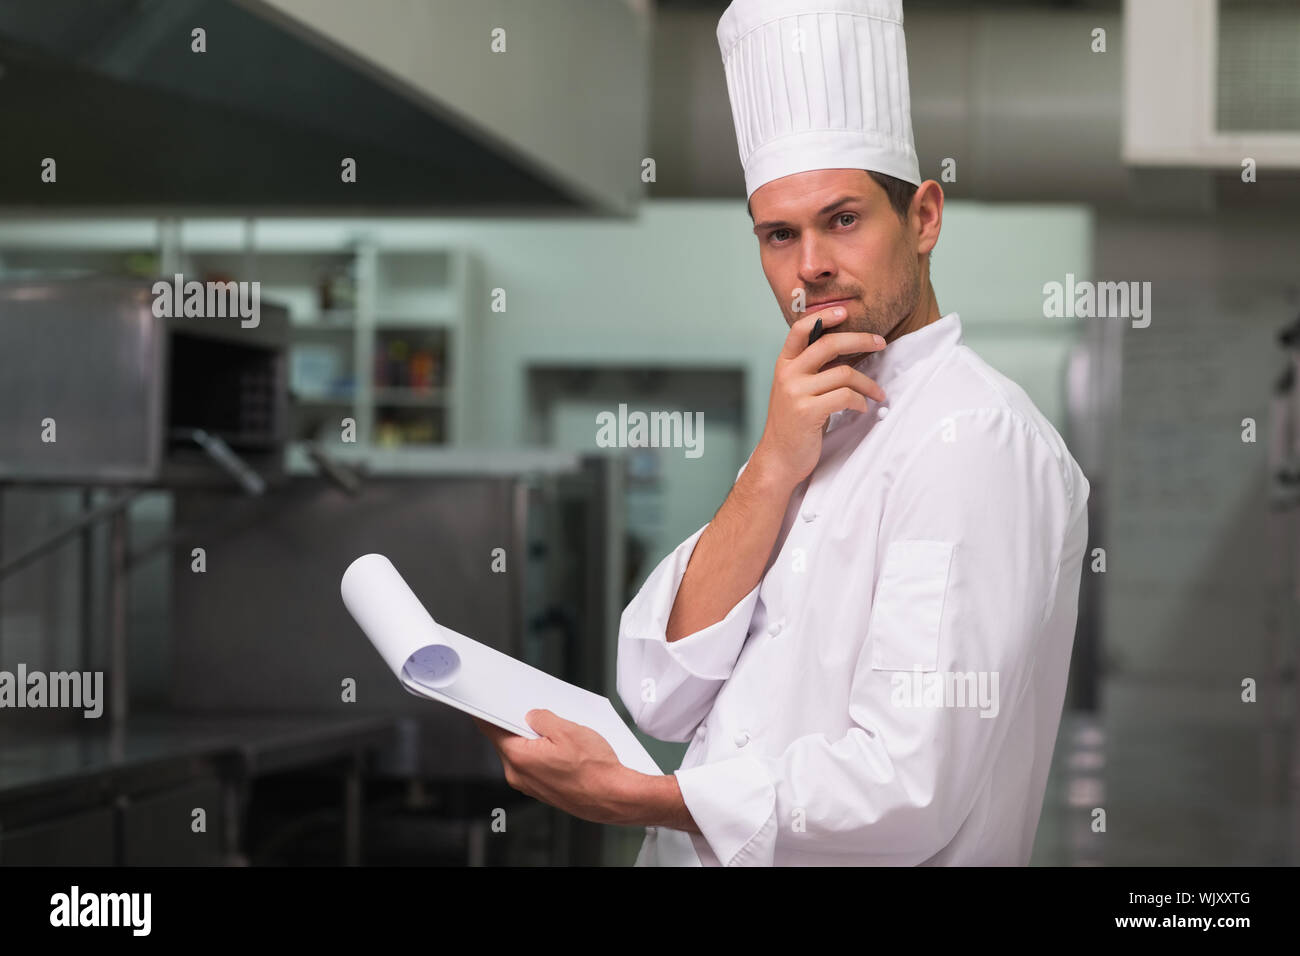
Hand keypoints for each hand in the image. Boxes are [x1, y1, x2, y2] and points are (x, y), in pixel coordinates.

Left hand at [471, 710, 640, 825]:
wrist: (614, 798)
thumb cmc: (594, 769)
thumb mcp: (567, 729)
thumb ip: (542, 718)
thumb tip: (532, 716)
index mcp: (518, 757)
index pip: (491, 729)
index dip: (487, 711)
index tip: (486, 700)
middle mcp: (518, 776)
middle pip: (506, 741)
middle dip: (517, 724)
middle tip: (533, 710)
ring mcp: (530, 787)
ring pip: (522, 754)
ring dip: (533, 741)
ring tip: (556, 731)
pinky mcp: (543, 792)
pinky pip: (534, 767)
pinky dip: (542, 755)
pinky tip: (562, 749)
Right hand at [754, 305, 886, 487]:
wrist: (779, 458)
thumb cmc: (794, 424)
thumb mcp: (796, 389)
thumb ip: (812, 369)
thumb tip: (845, 347)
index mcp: (784, 364)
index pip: (800, 329)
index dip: (824, 316)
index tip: (845, 311)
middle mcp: (787, 374)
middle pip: (829, 344)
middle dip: (860, 340)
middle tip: (881, 342)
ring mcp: (796, 393)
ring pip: (844, 373)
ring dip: (868, 383)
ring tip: (878, 393)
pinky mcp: (807, 412)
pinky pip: (845, 397)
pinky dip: (860, 402)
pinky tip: (862, 408)